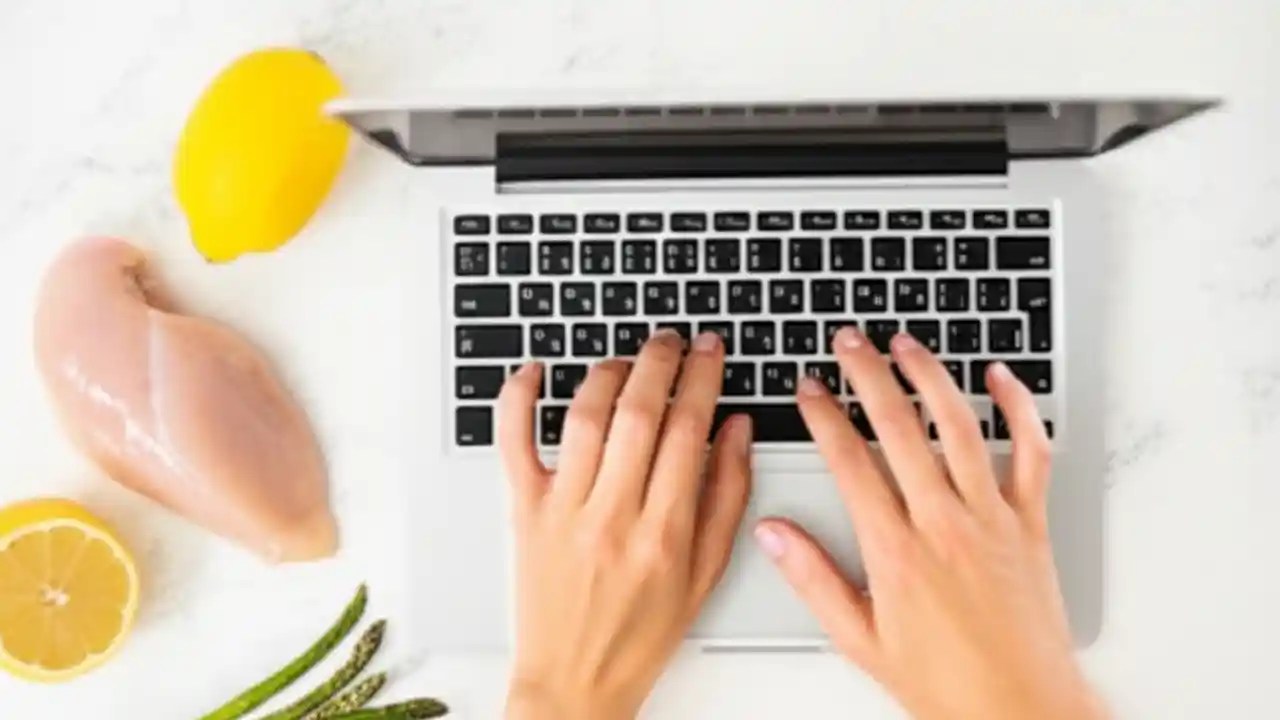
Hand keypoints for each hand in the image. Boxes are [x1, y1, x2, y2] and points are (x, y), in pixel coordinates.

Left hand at [499, 330, 751, 719]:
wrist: (574, 682)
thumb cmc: (640, 636)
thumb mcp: (704, 576)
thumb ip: (726, 499)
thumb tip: (737, 433)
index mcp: (664, 533)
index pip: (688, 432)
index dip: (702, 379)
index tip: (709, 351)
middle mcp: (612, 517)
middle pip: (639, 414)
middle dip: (661, 363)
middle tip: (673, 340)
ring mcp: (563, 511)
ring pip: (585, 419)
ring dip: (608, 375)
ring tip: (627, 360)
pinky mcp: (524, 511)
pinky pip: (513, 444)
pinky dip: (517, 401)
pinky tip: (533, 371)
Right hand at [755, 328, 1106, 719]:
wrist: (1022, 709)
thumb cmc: (945, 685)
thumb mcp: (860, 640)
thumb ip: (812, 580)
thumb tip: (773, 533)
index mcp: (895, 551)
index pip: (850, 461)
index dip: (824, 416)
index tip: (809, 389)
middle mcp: (943, 522)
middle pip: (899, 426)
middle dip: (868, 374)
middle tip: (849, 342)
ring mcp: (991, 517)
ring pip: (958, 425)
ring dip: (929, 376)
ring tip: (905, 344)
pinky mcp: (1030, 523)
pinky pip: (1030, 452)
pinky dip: (1018, 408)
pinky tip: (1000, 377)